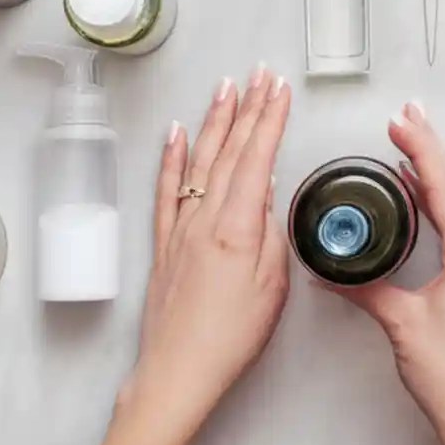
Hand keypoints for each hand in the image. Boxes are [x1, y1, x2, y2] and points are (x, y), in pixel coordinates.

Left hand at [89, 67, 291, 444]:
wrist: (179, 370)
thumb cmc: (230, 337)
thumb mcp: (272, 285)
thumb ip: (270, 232)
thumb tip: (265, 192)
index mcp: (236, 226)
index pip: (256, 158)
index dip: (270, 119)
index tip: (280, 90)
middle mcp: (204, 217)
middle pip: (229, 150)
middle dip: (248, 107)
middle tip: (261, 75)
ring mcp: (180, 227)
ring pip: (199, 160)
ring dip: (215, 120)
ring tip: (227, 87)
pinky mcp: (164, 242)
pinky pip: (166, 188)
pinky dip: (172, 156)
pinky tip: (177, 132)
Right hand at [329, 102, 444, 444]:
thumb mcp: (401, 323)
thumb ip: (365, 289)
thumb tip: (334, 270)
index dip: (421, 151)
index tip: (402, 124)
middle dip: (429, 149)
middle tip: (406, 118)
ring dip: (434, 172)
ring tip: (409, 144)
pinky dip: (440, 201)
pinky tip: (422, 195)